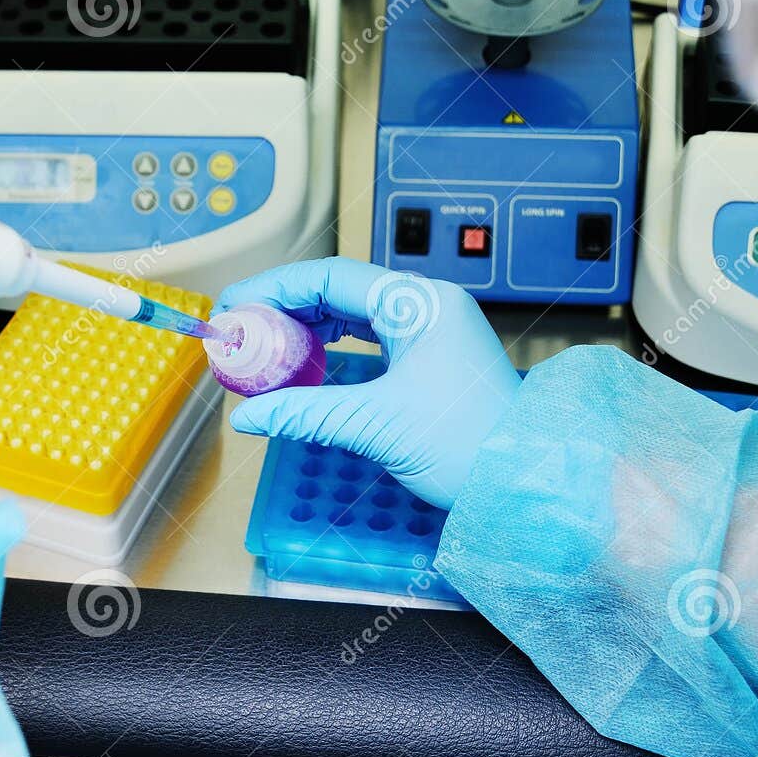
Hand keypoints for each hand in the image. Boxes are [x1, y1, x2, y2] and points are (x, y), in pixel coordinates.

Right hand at [216, 257, 520, 508]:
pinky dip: (333, 350)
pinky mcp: (430, 356)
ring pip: (352, 313)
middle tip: (241, 330)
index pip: (330, 276)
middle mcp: (426, 306)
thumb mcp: (376, 426)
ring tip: (265, 349)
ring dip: (307, 329)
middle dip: (285, 308)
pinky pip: (370, 339)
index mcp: (420, 304)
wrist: (523, 480)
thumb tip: (248, 416)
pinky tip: (303, 366)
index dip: (274, 288)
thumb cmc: (469, 446)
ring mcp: (431, 329)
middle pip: (338, 290)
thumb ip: (305, 414)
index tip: (234, 306)